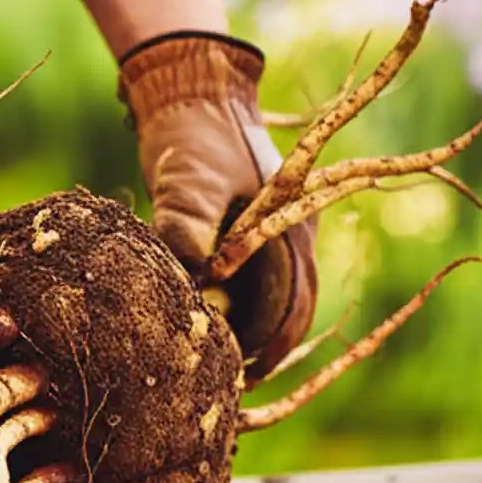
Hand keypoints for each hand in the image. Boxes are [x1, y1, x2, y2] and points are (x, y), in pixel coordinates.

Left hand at [119, 34, 317, 379]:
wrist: (194, 95)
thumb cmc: (192, 136)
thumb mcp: (187, 180)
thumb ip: (186, 225)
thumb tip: (190, 279)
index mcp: (290, 225)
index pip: (288, 303)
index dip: (265, 343)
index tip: (235, 374)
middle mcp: (295, 233)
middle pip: (293, 309)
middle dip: (267, 350)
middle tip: (232, 386)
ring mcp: (283, 232)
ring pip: (282, 300)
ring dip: (257, 332)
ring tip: (226, 369)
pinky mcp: (260, 232)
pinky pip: (264, 284)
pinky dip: (246, 309)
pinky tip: (216, 327)